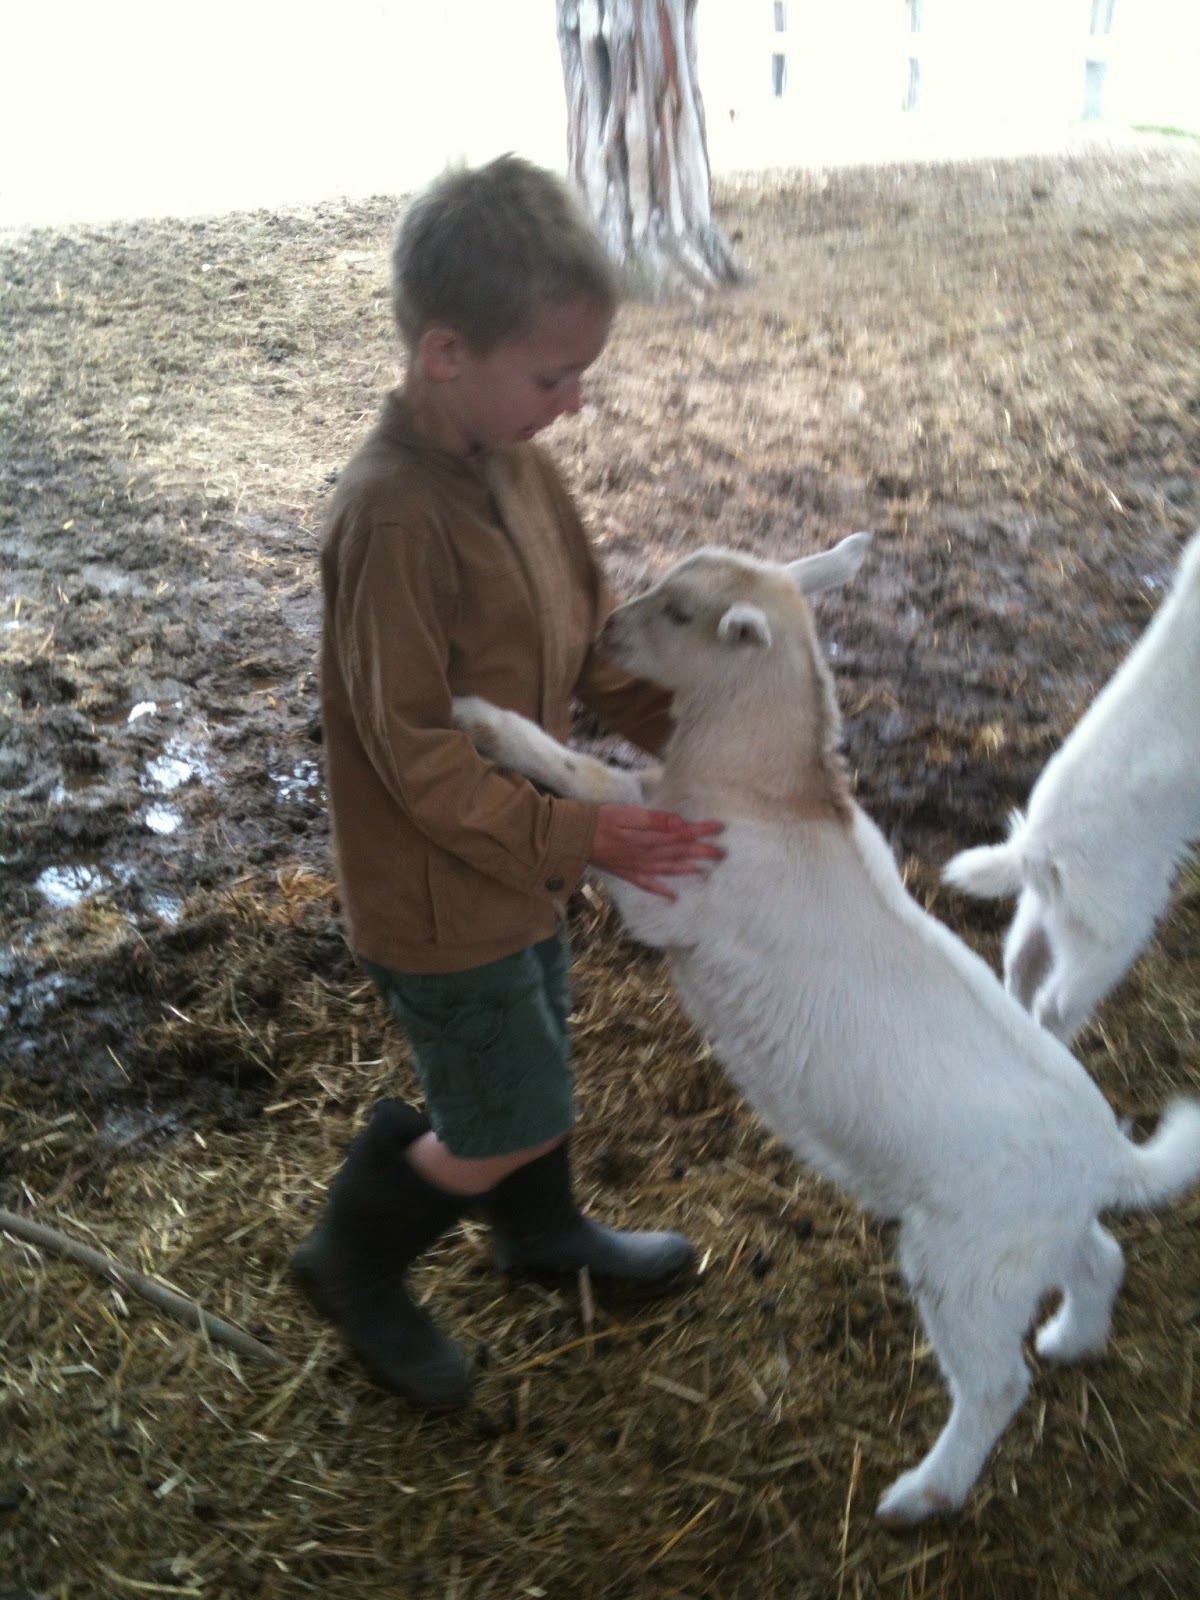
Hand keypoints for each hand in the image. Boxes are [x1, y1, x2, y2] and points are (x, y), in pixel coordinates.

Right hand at [589, 804, 724, 898]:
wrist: (573, 839)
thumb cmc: (598, 820)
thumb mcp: (625, 813)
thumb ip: (653, 820)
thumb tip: (679, 824)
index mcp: (648, 838)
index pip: (681, 834)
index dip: (702, 831)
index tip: (720, 828)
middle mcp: (647, 855)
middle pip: (680, 853)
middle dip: (703, 852)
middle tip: (723, 853)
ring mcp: (638, 867)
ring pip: (669, 869)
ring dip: (688, 869)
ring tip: (706, 870)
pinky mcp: (628, 874)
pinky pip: (648, 885)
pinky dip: (661, 891)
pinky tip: (673, 897)